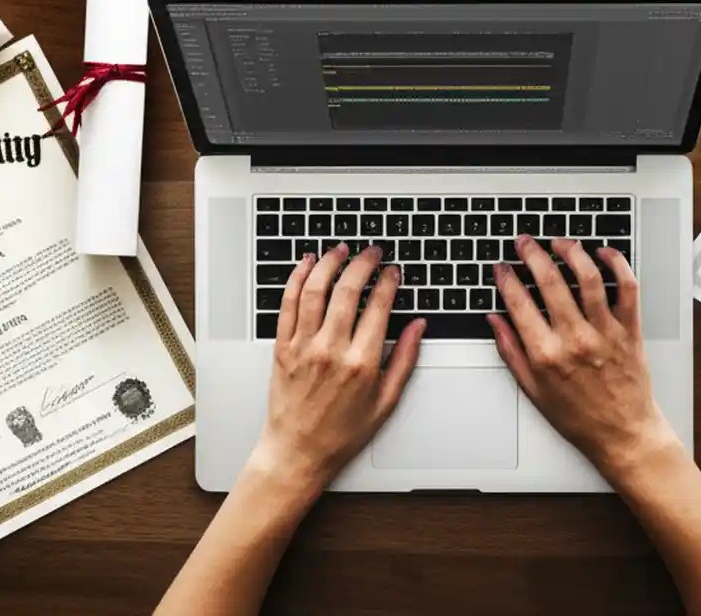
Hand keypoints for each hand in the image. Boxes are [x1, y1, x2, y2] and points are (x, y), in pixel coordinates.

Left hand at [253, 243, 426, 489]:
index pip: (379, 306)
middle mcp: (331, 350)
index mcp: (362, 363)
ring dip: (329, 262)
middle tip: (372, 252)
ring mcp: (303, 347)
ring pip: (315, 290)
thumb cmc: (342, 432)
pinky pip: (287, 304)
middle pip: (348, 290)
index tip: (393, 271)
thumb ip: (404, 359)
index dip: (388, 281)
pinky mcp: (282, 348)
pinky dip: (296, 279)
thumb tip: (418, 326)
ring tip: (340, 250)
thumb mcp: (386, 401)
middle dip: (363, 263)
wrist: (298, 451)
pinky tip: (306, 265)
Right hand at [486, 235, 681, 482]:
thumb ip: (511, 350)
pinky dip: (618, 265)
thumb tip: (494, 320)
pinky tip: (604, 253)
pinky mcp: (630, 330)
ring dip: (571, 251)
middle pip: (550, 281)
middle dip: (532, 254)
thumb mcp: (532, 390)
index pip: (519, 303)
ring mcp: (605, 332)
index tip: (501, 266)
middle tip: (525, 242)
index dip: (506, 278)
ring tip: (560, 241)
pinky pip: (627, 288)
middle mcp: (575, 339)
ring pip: (588, 277)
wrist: (623, 434)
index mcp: (546, 354)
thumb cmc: (579, 417)